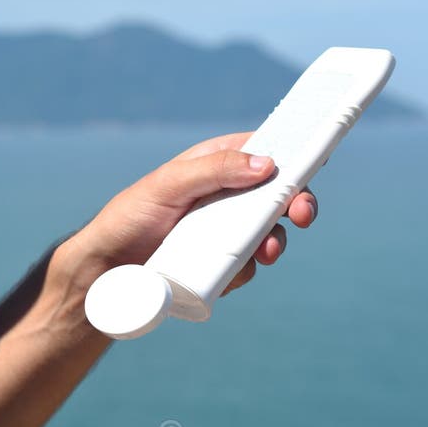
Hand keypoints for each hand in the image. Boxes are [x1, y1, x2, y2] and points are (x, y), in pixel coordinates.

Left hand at [66, 132, 317, 292]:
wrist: (107, 269)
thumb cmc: (130, 215)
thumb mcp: (169, 185)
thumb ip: (215, 170)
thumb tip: (266, 164)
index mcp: (217, 165)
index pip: (266, 152)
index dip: (295, 155)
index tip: (319, 159)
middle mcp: (225, 197)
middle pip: (276, 197)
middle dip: (295, 205)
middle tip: (301, 216)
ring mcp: (223, 233)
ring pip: (266, 235)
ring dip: (274, 243)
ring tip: (265, 252)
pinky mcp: (218, 265)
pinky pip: (245, 268)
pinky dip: (245, 271)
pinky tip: (231, 274)